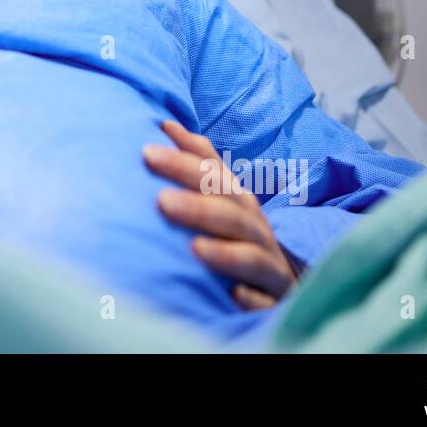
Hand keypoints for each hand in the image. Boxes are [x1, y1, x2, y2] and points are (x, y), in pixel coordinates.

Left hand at [143, 119, 298, 309]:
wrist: (280, 283)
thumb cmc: (240, 234)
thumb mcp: (223, 196)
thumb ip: (199, 162)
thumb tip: (167, 125)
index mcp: (240, 202)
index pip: (213, 178)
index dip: (183, 163)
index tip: (146, 153)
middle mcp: (257, 230)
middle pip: (232, 213)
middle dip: (199, 206)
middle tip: (161, 200)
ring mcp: (270, 268)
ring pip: (252, 257)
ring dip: (226, 253)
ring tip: (194, 248)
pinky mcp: (276, 302)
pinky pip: (267, 302)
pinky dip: (252, 298)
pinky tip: (233, 296)